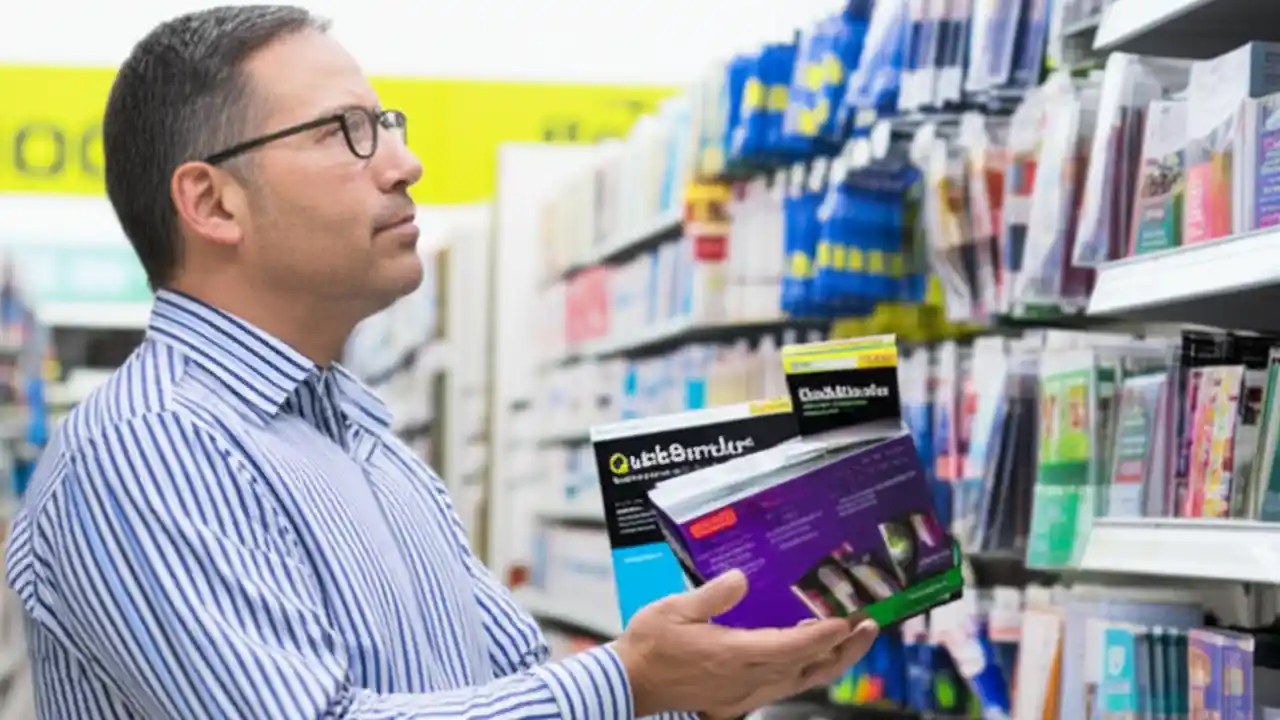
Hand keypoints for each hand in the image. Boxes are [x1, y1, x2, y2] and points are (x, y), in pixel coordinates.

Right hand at [612, 568, 878, 717]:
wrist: (630, 684)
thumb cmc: (650, 646)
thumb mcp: (673, 610)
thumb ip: (712, 595)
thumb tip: (742, 577)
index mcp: (734, 655)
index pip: (793, 647)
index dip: (826, 635)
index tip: (849, 620)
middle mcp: (747, 678)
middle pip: (808, 668)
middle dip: (843, 649)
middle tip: (869, 627)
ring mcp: (745, 693)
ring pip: (800, 681)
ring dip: (829, 661)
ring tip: (850, 638)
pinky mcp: (738, 699)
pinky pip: (782, 687)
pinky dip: (804, 671)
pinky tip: (808, 656)